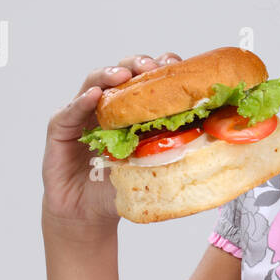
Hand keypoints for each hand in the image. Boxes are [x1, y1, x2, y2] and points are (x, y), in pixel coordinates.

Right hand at [42, 52, 181, 229]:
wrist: (86, 214)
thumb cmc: (119, 189)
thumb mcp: (152, 172)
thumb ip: (175, 158)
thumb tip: (218, 152)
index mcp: (132, 112)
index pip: (148, 81)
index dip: (161, 69)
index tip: (176, 66)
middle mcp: (108, 107)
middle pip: (122, 72)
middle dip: (137, 64)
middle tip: (150, 66)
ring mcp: (82, 113)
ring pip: (94, 83)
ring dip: (109, 75)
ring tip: (123, 75)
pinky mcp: (60, 127)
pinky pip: (70, 111)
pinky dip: (81, 102)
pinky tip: (94, 96)